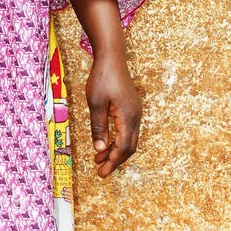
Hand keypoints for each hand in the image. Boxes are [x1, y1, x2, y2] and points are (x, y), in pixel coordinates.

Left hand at [85, 52, 141, 176]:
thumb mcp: (95, 103)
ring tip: (98, 160)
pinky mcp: (131, 109)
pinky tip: (105, 143)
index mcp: (128, 117)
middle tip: (101, 173)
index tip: (101, 173)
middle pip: (129, 147)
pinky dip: (117, 140)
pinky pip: (127, 131)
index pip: (122, 146)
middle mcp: (135, 116)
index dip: (112, 161)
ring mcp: (135, 112)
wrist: (112, 58)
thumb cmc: (102, 78)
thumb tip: (100, 149)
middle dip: (115, 161)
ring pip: (129, 140)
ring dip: (115, 151)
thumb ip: (99, 127)